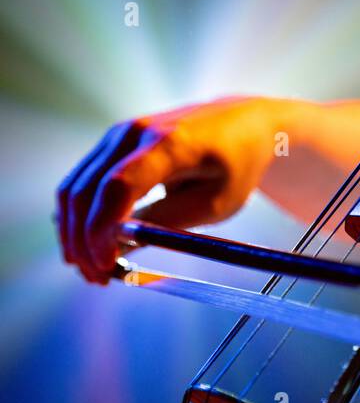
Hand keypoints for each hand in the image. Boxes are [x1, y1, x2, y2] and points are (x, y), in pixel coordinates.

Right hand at [56, 96, 280, 282]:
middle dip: (83, 240)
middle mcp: (136, 132)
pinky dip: (79, 216)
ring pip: (75, 187)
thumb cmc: (236, 165)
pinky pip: (82, 181)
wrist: (242, 124)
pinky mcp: (113, 142)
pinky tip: (88, 244)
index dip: (102, 229)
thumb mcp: (214, 203)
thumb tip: (119, 250)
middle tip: (97, 277)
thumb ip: (166, 224)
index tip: (105, 265)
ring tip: (91, 268)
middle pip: (87, 190)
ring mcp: (120, 134)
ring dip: (74, 232)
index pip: (118, 187)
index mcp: (170, 144)